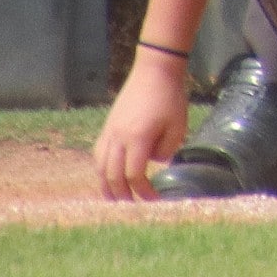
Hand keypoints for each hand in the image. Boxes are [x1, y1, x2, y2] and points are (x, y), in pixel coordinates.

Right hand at [94, 50, 190, 200]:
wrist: (155, 70)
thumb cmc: (170, 97)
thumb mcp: (178, 126)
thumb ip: (167, 150)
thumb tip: (155, 162)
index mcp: (137, 139)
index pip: (134, 175)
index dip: (143, 192)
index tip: (154, 200)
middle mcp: (118, 138)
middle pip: (113, 175)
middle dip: (122, 195)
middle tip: (133, 207)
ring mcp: (110, 131)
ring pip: (101, 166)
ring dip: (107, 185)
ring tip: (115, 199)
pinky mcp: (108, 125)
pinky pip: (99, 153)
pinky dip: (102, 169)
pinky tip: (108, 175)